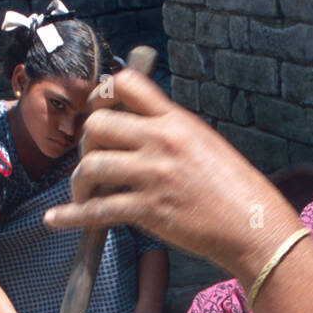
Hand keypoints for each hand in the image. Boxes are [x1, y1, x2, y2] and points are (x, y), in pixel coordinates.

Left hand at [42, 69, 299, 285]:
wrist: (256, 227)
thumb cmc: (237, 192)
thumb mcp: (206, 145)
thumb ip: (172, 134)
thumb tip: (141, 133)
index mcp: (176, 121)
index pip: (126, 84)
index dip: (102, 96)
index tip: (98, 114)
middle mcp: (162, 141)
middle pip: (97, 125)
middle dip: (85, 144)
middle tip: (91, 163)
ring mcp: (154, 176)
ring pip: (91, 166)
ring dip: (79, 182)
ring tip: (82, 194)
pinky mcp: (150, 210)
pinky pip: (98, 211)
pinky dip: (71, 216)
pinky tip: (56, 220)